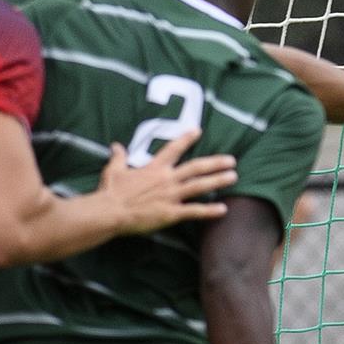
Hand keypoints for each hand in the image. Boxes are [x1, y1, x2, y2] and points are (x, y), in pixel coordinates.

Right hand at [98, 131, 235, 232]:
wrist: (109, 212)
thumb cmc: (110, 192)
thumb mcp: (113, 170)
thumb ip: (119, 157)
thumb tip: (116, 146)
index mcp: (154, 168)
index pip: (173, 149)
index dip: (186, 139)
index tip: (198, 130)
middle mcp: (166, 179)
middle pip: (196, 167)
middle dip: (215, 163)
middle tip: (231, 160)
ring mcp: (171, 196)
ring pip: (200, 186)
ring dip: (218, 181)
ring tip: (233, 177)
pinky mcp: (171, 213)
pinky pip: (195, 211)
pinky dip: (210, 211)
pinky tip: (224, 209)